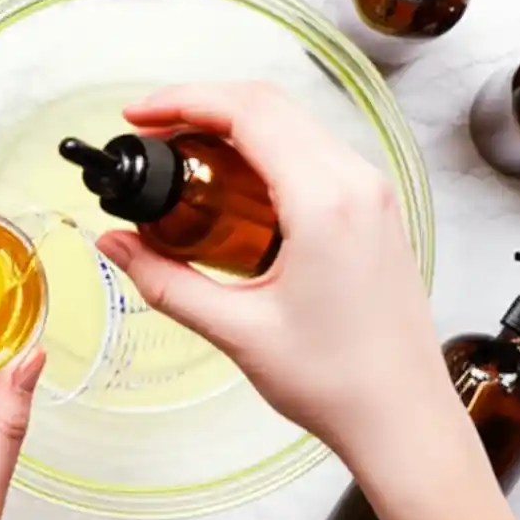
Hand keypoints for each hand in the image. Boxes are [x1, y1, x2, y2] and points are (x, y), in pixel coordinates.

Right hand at [95, 82, 448, 455]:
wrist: (403, 417)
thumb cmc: (339, 382)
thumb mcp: (236, 330)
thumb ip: (166, 280)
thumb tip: (116, 244)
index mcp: (325, 202)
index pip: (248, 112)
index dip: (184, 102)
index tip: (140, 116)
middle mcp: (357, 184)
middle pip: (270, 104)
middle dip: (202, 107)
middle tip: (151, 133)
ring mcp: (373, 193)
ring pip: (294, 123)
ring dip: (234, 125)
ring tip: (182, 157)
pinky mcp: (376, 210)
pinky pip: (315, 152)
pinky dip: (266, 149)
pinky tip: (231, 183)